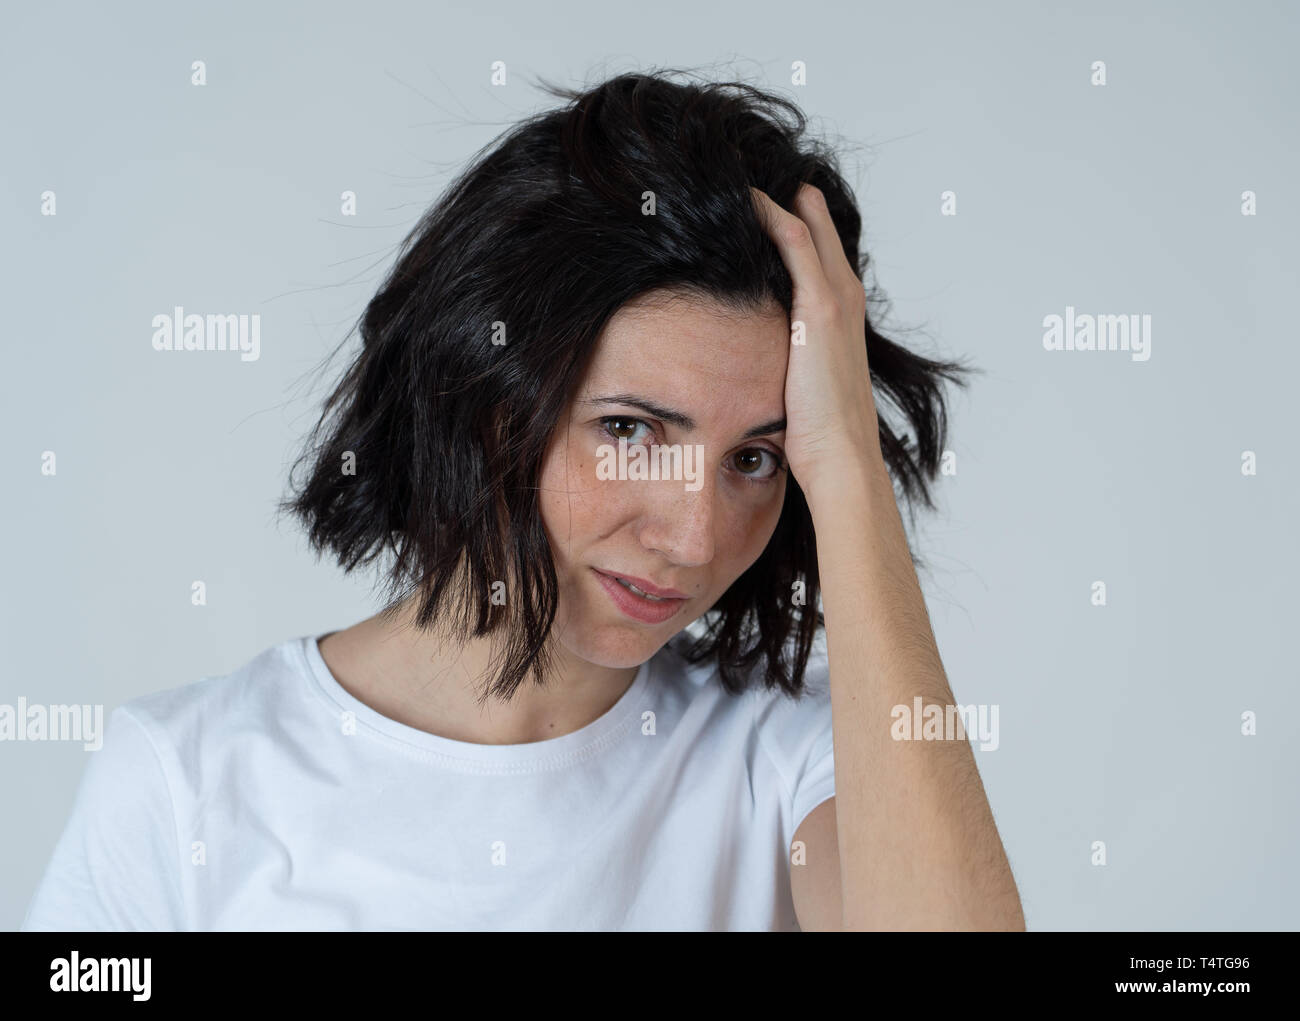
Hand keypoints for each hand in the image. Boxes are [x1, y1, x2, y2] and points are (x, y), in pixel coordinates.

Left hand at [750, 184, 882, 506]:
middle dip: (795, 204)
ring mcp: (836, 299)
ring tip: (744, 181)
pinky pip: (793, 241)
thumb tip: (758, 372)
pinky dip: (772, 215)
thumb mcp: (801, 391)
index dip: (799, 232)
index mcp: (842, 320)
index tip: (766, 213)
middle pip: (820, 233)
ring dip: (778, 201)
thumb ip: (787, 368)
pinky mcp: (819, 304)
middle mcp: (845, 300)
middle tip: (758, 180)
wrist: (841, 456)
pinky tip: (746, 201)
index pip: (821, 260)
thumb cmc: (820, 436)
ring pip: (806, 228)